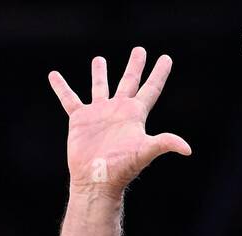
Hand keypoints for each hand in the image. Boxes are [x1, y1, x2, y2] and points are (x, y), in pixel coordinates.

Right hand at [48, 47, 190, 192]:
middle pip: (129, 82)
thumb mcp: (145, 151)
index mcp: (135, 114)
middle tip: (140, 50)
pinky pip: (69, 99)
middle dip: (135, 66)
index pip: (151, 89)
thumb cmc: (122, 168)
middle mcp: (118, 111)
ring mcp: (99, 113)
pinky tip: (54, 75)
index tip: (167, 58)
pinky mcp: (80, 119)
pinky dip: (61, 88)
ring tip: (99, 59)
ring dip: (99, 73)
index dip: (159, 73)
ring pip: (100, 87)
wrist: (97, 179)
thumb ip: (164, 143)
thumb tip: (187, 148)